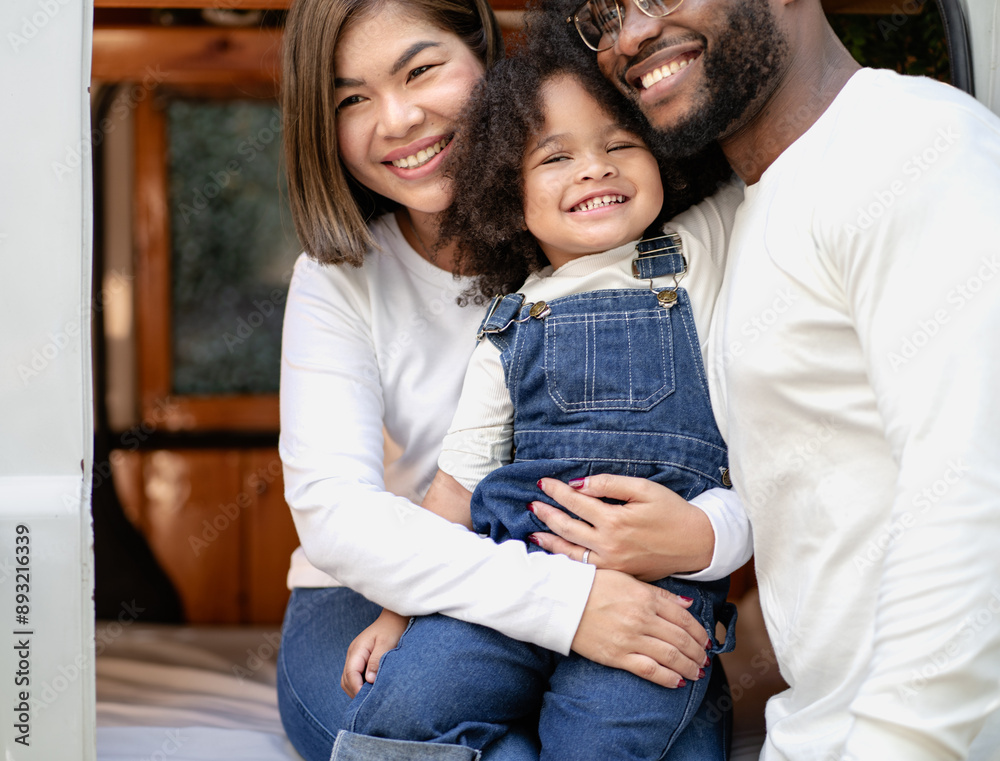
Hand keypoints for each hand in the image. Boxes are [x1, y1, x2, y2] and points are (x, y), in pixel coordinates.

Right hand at [341, 609, 409, 697]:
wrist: (395, 617)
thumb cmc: (393, 628)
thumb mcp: (386, 643)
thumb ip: (376, 660)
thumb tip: (369, 680)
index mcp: (357, 650)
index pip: (350, 674)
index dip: (357, 689)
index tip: (368, 700)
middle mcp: (353, 654)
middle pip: (346, 680)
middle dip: (355, 692)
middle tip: (370, 703)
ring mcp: (355, 656)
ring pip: (348, 680)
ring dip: (357, 689)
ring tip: (371, 698)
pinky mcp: (361, 659)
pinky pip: (355, 676)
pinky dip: (361, 684)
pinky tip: (372, 689)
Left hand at [529, 475, 713, 581]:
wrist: (696, 543)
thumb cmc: (671, 512)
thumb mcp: (644, 489)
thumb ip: (609, 485)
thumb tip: (579, 484)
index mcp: (615, 521)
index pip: (576, 502)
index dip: (557, 491)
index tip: (544, 482)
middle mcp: (609, 545)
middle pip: (567, 528)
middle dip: (547, 514)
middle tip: (532, 504)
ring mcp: (611, 564)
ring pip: (571, 553)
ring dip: (550, 541)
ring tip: (533, 532)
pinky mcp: (617, 574)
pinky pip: (585, 568)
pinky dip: (568, 560)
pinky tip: (557, 554)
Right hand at [571, 569, 710, 687]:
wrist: (560, 599)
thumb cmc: (592, 585)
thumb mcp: (627, 579)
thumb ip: (659, 593)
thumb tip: (688, 603)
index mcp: (646, 597)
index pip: (683, 617)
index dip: (699, 631)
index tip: (706, 640)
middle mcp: (642, 618)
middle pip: (681, 638)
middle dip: (698, 651)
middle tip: (705, 659)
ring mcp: (630, 638)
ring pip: (670, 656)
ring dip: (688, 666)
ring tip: (697, 672)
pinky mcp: (617, 656)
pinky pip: (649, 670)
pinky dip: (667, 678)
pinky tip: (677, 682)